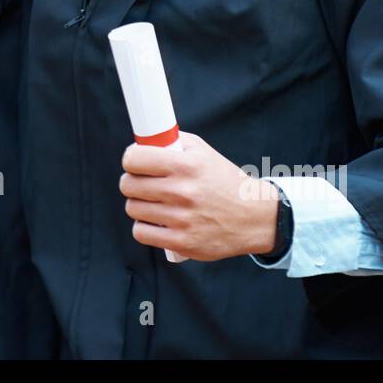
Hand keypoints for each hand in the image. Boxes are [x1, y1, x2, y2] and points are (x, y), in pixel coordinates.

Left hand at [119, 132, 279, 261]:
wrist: (254, 217)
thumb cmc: (225, 182)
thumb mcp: (204, 152)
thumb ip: (174, 141)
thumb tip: (144, 139)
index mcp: (187, 165)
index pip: (135, 159)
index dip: (131, 160)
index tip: (135, 163)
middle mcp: (183, 191)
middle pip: (128, 185)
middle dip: (132, 182)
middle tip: (141, 183)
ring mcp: (182, 219)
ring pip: (133, 208)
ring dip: (138, 205)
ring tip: (152, 203)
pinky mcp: (182, 242)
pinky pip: (141, 232)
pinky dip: (144, 227)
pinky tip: (155, 221)